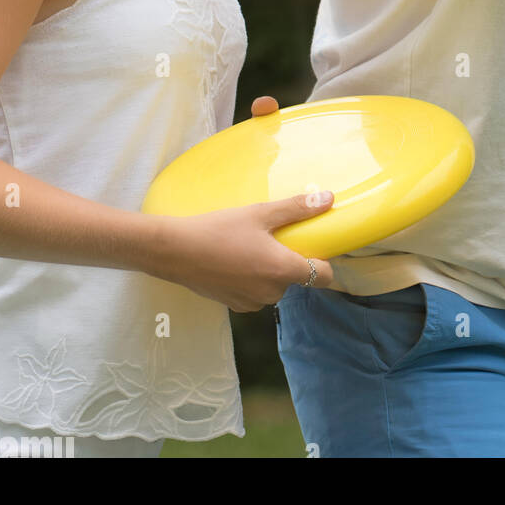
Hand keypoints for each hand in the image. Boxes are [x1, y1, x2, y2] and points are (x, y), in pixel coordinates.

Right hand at [148, 93, 336, 309]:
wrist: (175, 251)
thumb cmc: (219, 230)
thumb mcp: (260, 214)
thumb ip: (296, 209)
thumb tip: (329, 199)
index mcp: (282, 271)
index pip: (322, 276)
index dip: (325, 261)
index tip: (317, 245)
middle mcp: (271, 293)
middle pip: (295, 277)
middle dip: (289, 259)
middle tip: (272, 236)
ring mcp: (251, 302)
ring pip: (274, 285)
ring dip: (269, 270)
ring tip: (250, 245)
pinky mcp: (234, 305)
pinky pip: (254, 292)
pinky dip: (251, 278)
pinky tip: (235, 259)